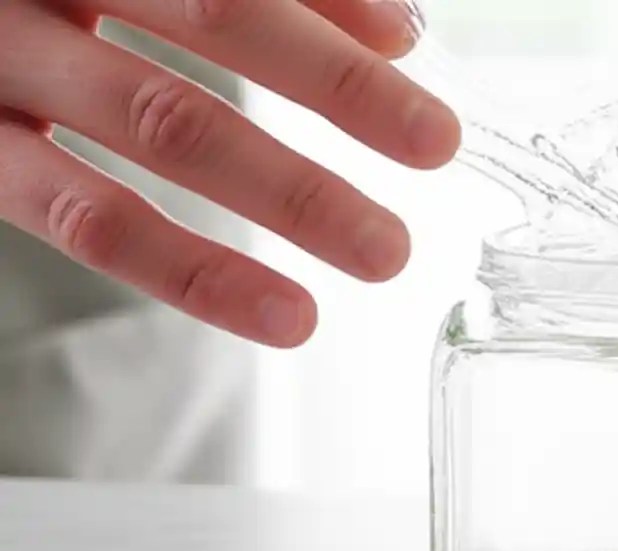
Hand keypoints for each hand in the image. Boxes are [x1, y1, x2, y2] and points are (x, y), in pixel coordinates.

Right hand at [0, 0, 459, 347]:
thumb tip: (396, 30)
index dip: (326, 4)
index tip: (408, 45)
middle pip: (208, 15)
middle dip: (334, 84)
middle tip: (435, 143)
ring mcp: (0, 64)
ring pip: (159, 121)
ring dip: (286, 189)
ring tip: (381, 251)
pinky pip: (84, 219)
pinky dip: (194, 271)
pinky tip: (281, 313)